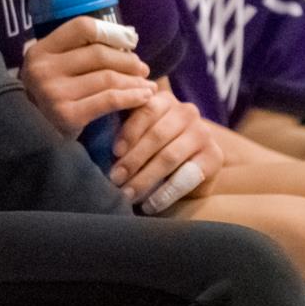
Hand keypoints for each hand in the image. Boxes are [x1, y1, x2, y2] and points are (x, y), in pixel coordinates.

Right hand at [18, 17, 154, 135]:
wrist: (34, 141)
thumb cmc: (52, 99)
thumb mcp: (55, 70)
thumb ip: (80, 52)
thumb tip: (128, 35)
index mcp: (39, 51)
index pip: (82, 27)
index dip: (112, 32)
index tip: (131, 41)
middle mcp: (43, 69)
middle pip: (98, 54)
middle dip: (127, 61)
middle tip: (143, 69)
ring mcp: (53, 93)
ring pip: (107, 77)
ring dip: (134, 81)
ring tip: (148, 85)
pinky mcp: (66, 115)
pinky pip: (109, 100)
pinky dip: (131, 97)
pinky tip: (144, 98)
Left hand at [109, 88, 221, 204]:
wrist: (185, 175)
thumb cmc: (149, 153)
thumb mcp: (136, 136)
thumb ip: (120, 129)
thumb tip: (89, 139)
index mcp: (164, 100)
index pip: (146, 110)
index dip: (129, 131)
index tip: (113, 152)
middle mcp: (187, 111)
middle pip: (158, 135)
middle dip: (133, 159)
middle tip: (115, 179)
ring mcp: (203, 133)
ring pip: (169, 156)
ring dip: (145, 179)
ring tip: (127, 195)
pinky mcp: (214, 157)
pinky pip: (186, 177)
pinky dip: (164, 194)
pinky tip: (149, 205)